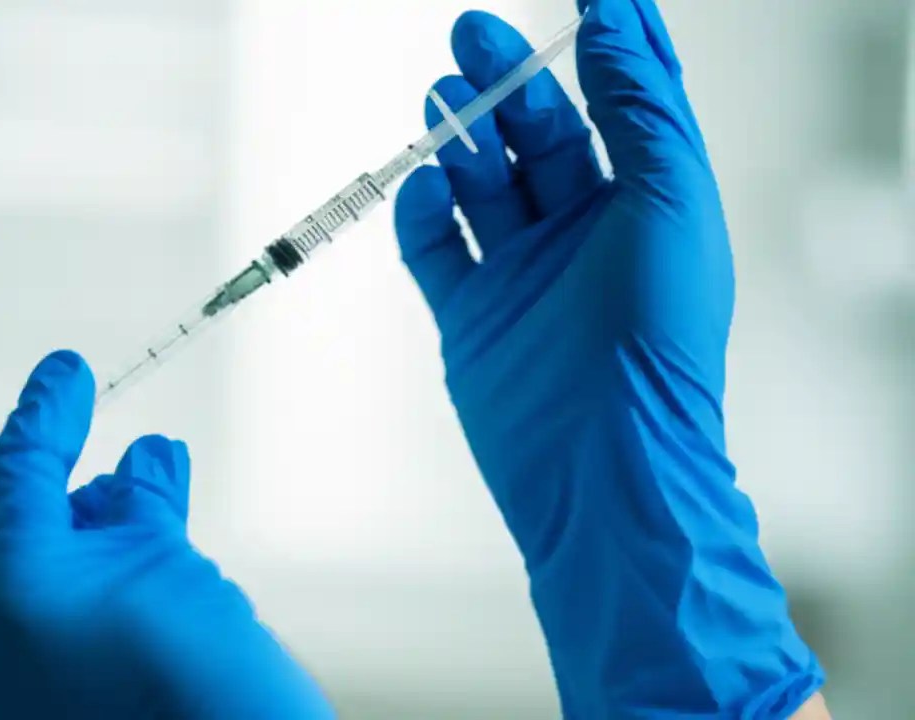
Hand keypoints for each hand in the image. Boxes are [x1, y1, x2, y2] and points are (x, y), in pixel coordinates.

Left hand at [0, 351, 332, 718]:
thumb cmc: (209, 691)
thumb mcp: (174, 568)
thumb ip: (143, 504)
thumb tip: (141, 461)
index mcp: (11, 582)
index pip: (16, 464)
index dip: (46, 407)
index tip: (63, 374)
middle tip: (46, 454)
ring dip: (43, 531)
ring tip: (115, 512)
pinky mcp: (13, 712)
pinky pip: (11, 628)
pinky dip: (55, 588)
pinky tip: (117, 570)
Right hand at [394, 3, 823, 715]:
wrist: (601, 459)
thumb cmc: (656, 337)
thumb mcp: (669, 196)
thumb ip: (640, 102)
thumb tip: (617, 15)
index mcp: (642, 205)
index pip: (616, 106)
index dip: (596, 49)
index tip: (570, 1)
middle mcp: (581, 234)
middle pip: (536, 135)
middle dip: (503, 82)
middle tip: (470, 36)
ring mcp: (521, 275)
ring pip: (480, 183)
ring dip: (460, 136)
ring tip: (442, 97)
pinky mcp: (469, 316)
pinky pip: (435, 248)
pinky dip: (423, 211)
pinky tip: (425, 186)